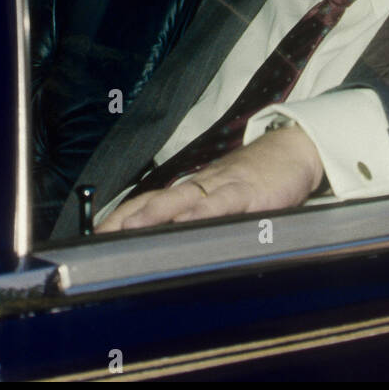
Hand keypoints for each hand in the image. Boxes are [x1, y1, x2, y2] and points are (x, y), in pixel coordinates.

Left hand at [95, 125, 324, 232]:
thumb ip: (200, 214)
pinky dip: (202, 213)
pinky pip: (221, 203)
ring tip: (131, 228)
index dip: (120, 217)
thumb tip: (170, 239)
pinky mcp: (249, 193)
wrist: (293, 150)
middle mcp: (200, 186)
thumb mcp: (223, 196)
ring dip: (154, 213)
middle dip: (126, 219)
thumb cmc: (256, 177)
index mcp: (192, 189)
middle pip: (155, 200)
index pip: (147, 201)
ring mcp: (223, 187)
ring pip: (182, 199)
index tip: (95, 235)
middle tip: (100, 237)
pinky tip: (188, 223)